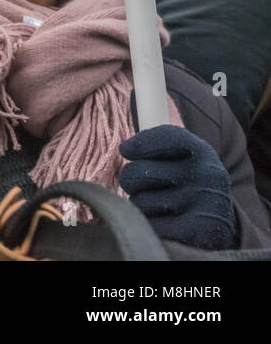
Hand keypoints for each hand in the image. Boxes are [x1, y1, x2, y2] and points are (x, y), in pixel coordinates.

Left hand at [119, 124, 236, 250]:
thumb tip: (132, 111)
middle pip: (136, 172)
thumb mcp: (179, 158)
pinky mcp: (198, 232)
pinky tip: (166, 224)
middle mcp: (207, 175)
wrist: (216, 225)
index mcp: (202, 151)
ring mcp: (205, 204)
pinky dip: (151, 226)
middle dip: (130, 180)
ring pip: (139, 202)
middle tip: (144, 185)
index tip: (126, 150)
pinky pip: (149, 225)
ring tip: (160, 206)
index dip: (139, 143)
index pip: (165, 136)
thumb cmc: (185, 184)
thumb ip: (155, 140)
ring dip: (141, 206)